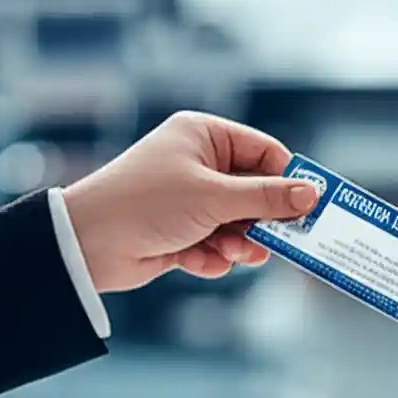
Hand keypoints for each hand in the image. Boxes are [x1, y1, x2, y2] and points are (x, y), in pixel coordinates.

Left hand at [63, 111, 318, 292]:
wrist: (85, 245)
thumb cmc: (146, 203)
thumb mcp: (214, 197)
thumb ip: (267, 198)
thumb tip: (312, 195)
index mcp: (204, 136)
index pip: (266, 152)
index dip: (288, 180)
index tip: (310, 208)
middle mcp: (198, 163)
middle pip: (256, 192)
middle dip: (263, 220)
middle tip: (279, 241)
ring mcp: (189, 198)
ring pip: (239, 223)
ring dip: (240, 243)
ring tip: (233, 255)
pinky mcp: (180, 231)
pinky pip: (216, 244)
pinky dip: (214, 256)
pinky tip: (201, 261)